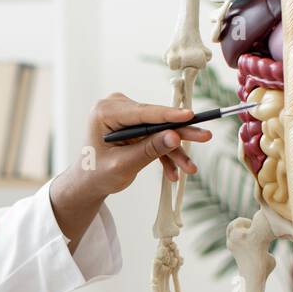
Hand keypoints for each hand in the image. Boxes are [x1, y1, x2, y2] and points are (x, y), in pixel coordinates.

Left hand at [47, 94, 211, 251]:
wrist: (87, 183)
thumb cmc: (96, 174)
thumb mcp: (122, 165)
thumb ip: (148, 151)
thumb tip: (174, 137)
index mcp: (105, 112)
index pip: (142, 112)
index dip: (168, 115)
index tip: (190, 116)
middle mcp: (116, 108)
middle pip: (156, 120)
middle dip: (180, 134)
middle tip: (205, 137)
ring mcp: (126, 116)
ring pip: (159, 131)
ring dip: (175, 151)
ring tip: (189, 169)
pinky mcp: (135, 125)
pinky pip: (155, 138)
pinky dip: (165, 155)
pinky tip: (174, 173)